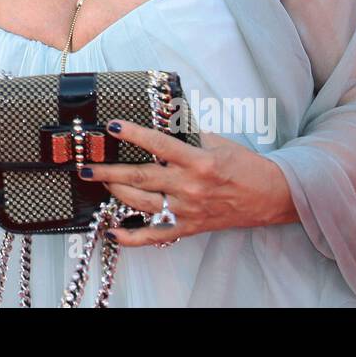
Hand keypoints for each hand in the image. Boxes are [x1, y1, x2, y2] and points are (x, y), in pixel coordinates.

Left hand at [80, 121, 295, 246]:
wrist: (269, 196)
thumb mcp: (217, 142)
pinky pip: (156, 235)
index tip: (111, 127)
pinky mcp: (189, 227)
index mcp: (198, 161)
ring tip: (97, 182)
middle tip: (86, 167)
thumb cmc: (244, 165)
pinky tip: (113, 232)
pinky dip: (132, 236)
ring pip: (143, 203)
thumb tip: (160, 120)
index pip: (159, 144)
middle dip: (109, 172)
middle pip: (142, 178)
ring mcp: (188, 210)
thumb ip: (188, 134)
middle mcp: (190, 186)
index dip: (133, 134)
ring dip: (116, 193)